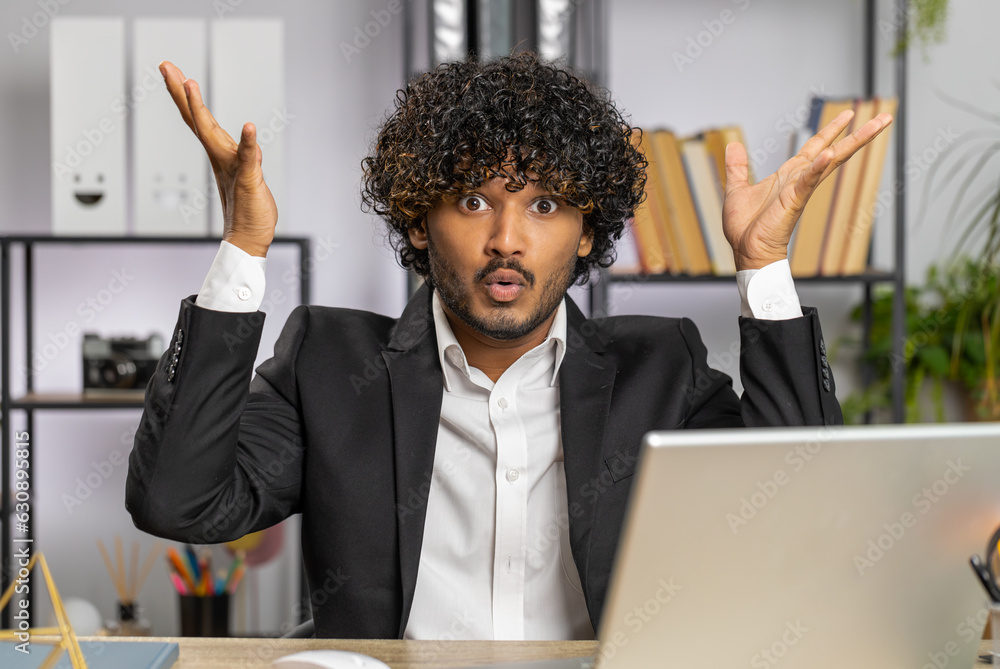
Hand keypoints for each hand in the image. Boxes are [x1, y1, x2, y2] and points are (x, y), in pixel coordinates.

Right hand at [159, 60, 276, 256]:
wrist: (248, 239)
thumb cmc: (247, 211)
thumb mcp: (249, 174)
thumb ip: (247, 155)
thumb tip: (249, 141)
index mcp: (219, 154)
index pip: (198, 120)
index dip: (185, 96)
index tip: (172, 72)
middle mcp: (221, 157)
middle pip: (197, 119)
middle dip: (181, 92)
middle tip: (166, 67)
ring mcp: (231, 167)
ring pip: (212, 133)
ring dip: (199, 109)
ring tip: (188, 83)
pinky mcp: (248, 179)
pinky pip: (248, 158)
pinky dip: (249, 143)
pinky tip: (250, 127)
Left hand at [722, 109, 893, 270]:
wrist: (747, 251)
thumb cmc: (745, 228)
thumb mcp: (737, 188)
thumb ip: (737, 167)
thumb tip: (733, 145)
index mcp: (789, 175)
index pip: (815, 146)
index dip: (831, 130)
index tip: (848, 114)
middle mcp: (799, 179)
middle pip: (834, 150)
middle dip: (858, 134)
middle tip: (883, 118)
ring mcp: (800, 188)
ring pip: (831, 161)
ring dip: (853, 143)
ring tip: (874, 127)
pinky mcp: (794, 200)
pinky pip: (808, 181)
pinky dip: (818, 167)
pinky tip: (829, 154)